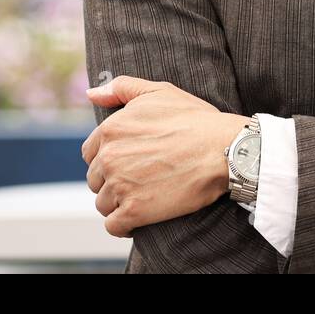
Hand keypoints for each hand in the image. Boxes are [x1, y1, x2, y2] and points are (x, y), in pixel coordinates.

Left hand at [81, 75, 251, 237]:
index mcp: (111, 129)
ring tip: (144, 197)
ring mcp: (121, 186)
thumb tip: (91, 94)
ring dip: (119, 203)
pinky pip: (114, 226)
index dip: (109, 158)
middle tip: (141, 179)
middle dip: (113, 181)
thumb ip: (121, 87)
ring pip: (103, 203)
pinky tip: (139, 219)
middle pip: (96, 180)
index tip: (130, 161)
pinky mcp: (135, 211)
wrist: (224, 150)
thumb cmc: (196, 120)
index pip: (90, 153)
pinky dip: (124, 226)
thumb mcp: (159, 92)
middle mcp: (110, 157)